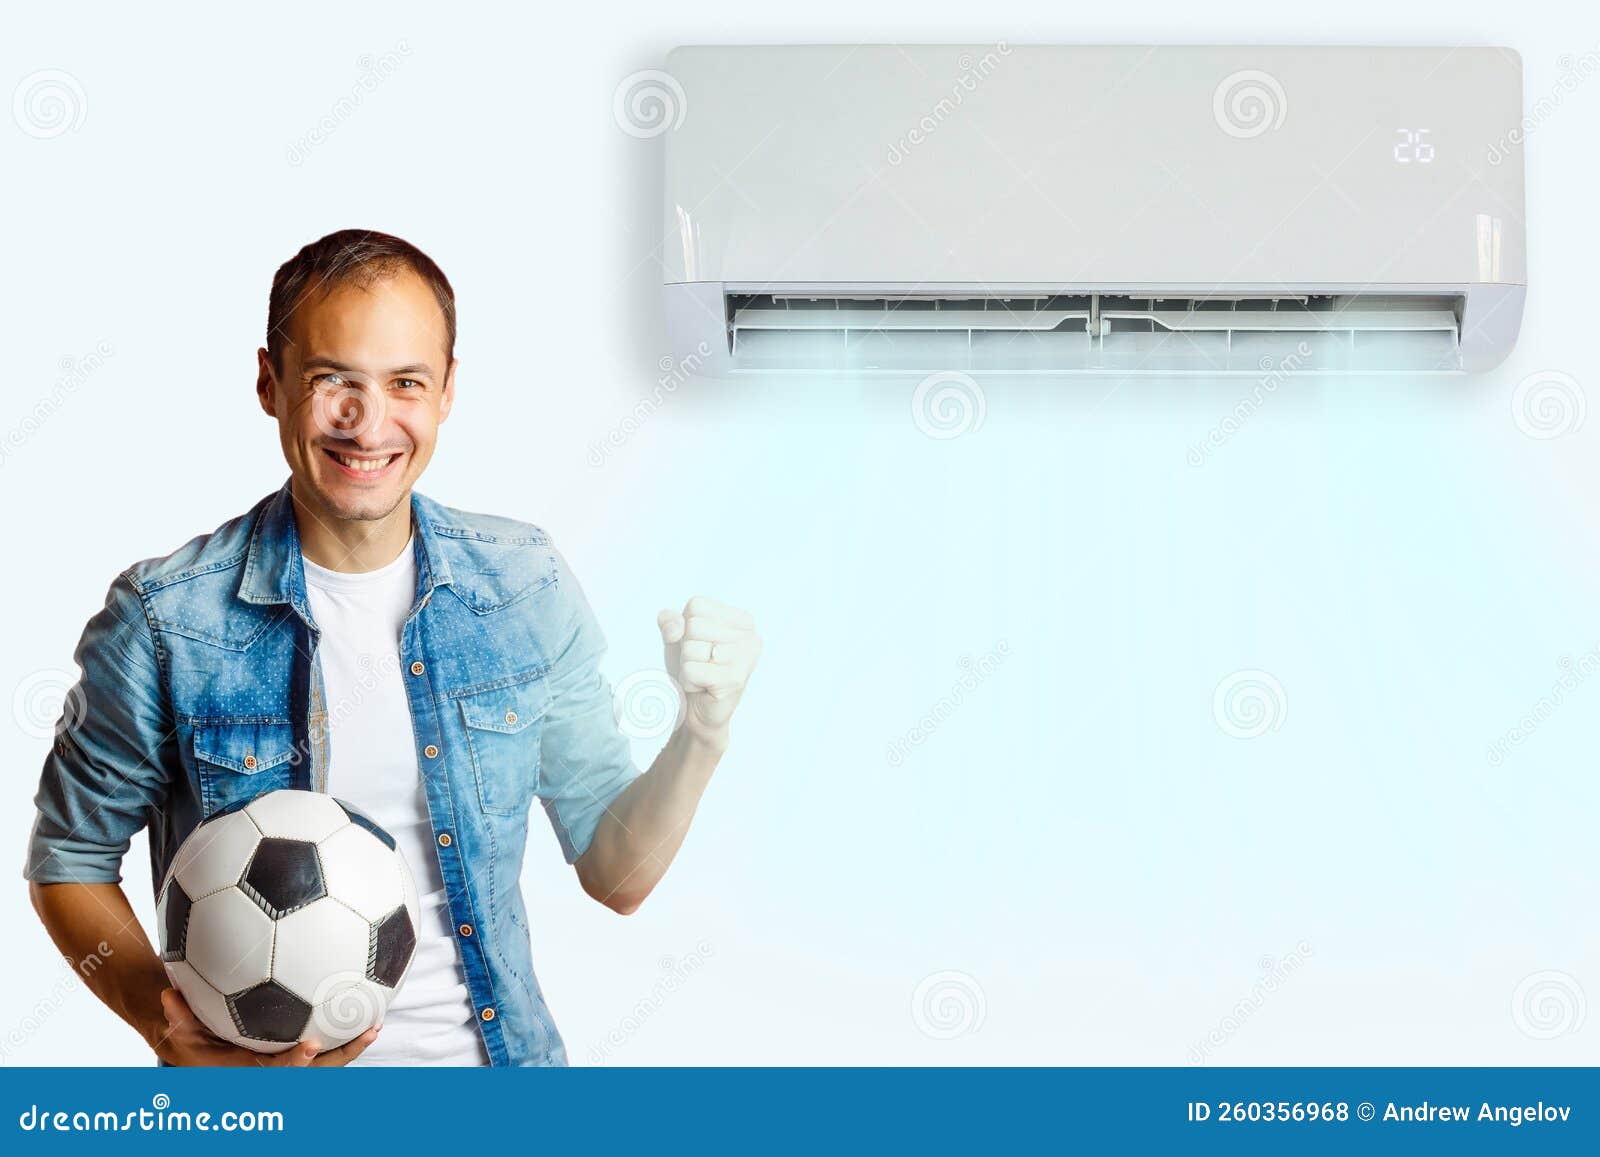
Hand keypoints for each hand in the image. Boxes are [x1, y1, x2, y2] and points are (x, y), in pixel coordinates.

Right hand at [153, 987, 378, 1066]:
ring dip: (353, 1044)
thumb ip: (179, 1015)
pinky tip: (367, 1007)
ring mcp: (290, 1059)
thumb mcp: (182, 1031)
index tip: (311, 1044)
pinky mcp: (300, 1045)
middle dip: (343, 1054)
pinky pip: (327, 1044)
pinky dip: (345, 1032)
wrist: (203, 1050)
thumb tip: (166, 993)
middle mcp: (276, 1069)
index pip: (278, 1071)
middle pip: (317, 1069)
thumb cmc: (193, 1039)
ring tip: (377, 1023)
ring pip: (329, 1059)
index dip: (296, 1061)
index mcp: (252, 1071)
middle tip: (368, 1031)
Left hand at [657, 597, 760, 747]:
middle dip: (687, 648)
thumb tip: (677, 626)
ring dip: (688, 666)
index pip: (696, 606)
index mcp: (741, 620)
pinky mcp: (734, 679)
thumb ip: (671, 622)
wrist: (697, 709)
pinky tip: (703, 687)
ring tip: (703, 675)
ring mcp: (745, 658)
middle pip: (694, 626)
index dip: (686, 627)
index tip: (701, 645)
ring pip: (692, 648)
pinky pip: (692, 670)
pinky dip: (689, 680)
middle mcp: (750, 636)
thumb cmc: (692, 668)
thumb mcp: (677, 638)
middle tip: (702, 663)